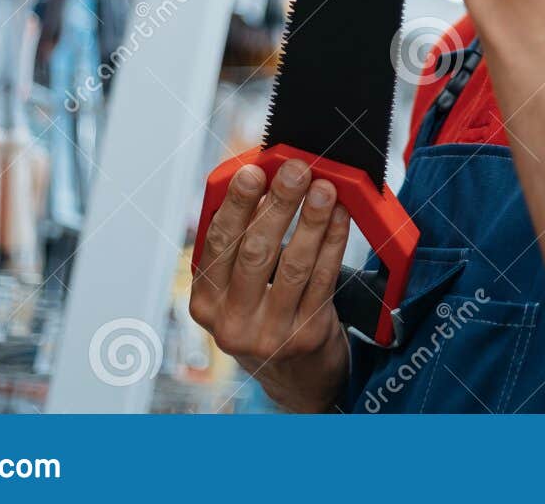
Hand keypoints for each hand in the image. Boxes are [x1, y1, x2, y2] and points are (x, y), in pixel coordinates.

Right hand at [188, 160, 350, 412]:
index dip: (236, 205)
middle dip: (279, 204)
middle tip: (297, 170)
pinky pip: (323, 280)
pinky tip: (340, 217)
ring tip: (324, 188)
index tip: (253, 172)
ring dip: (311, 220)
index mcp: (205, 301)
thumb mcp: (237, 286)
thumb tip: (268, 182)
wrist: (293, 374)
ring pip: (294, 266)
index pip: (218, 244)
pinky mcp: (307, 336)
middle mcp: (231, 322)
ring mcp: (270, 334)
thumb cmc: (263, 312)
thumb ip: (242, 240)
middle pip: (255, 252)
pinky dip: (333, 242)